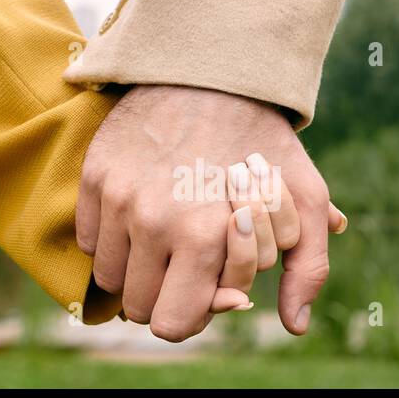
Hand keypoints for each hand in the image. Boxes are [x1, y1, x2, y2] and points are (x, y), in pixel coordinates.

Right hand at [76, 85, 340, 340]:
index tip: (203, 290)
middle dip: (164, 294)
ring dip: (135, 268)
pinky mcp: (95, 177)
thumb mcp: (304, 198)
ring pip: (109, 278)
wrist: (211, 72)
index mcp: (204, 235)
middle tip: (186, 262)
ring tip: (164, 236)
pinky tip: (141, 210)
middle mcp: (153, 221)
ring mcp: (117, 199)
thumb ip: (309, 268)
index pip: (175, 324)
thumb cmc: (263, 143)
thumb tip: (295, 325)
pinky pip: (89, 239)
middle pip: (139, 308)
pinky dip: (111, 237)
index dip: (191, 315)